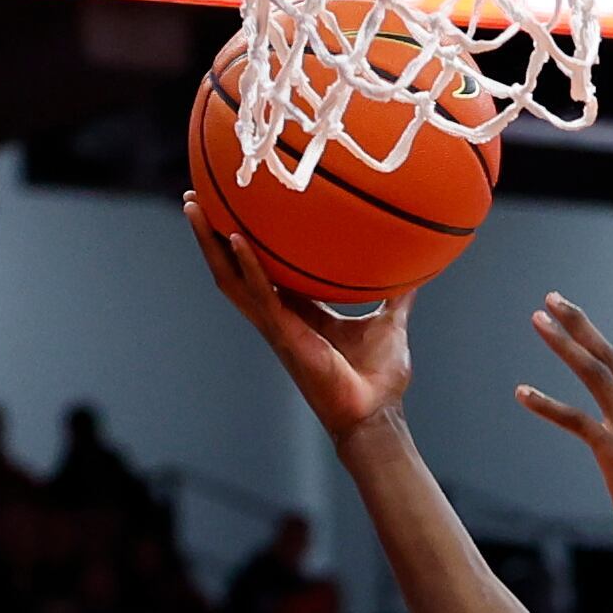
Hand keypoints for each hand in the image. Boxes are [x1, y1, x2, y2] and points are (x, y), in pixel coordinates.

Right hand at [184, 198, 412, 447]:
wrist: (376, 414)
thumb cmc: (379, 377)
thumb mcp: (389, 322)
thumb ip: (398, 294)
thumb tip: (418, 267)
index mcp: (299, 310)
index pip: (262, 268)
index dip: (243, 241)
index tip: (232, 206)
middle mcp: (280, 316)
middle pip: (232, 269)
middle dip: (209, 236)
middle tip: (193, 197)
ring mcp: (278, 326)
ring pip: (231, 280)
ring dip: (210, 245)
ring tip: (194, 208)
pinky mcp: (285, 336)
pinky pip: (261, 296)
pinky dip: (248, 268)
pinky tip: (236, 239)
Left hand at [517, 295, 612, 575]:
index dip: (605, 349)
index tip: (584, 328)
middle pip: (612, 361)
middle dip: (582, 327)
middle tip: (554, 300)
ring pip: (597, 376)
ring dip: (566, 344)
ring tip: (539, 319)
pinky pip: (578, 422)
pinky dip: (547, 404)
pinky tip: (521, 392)